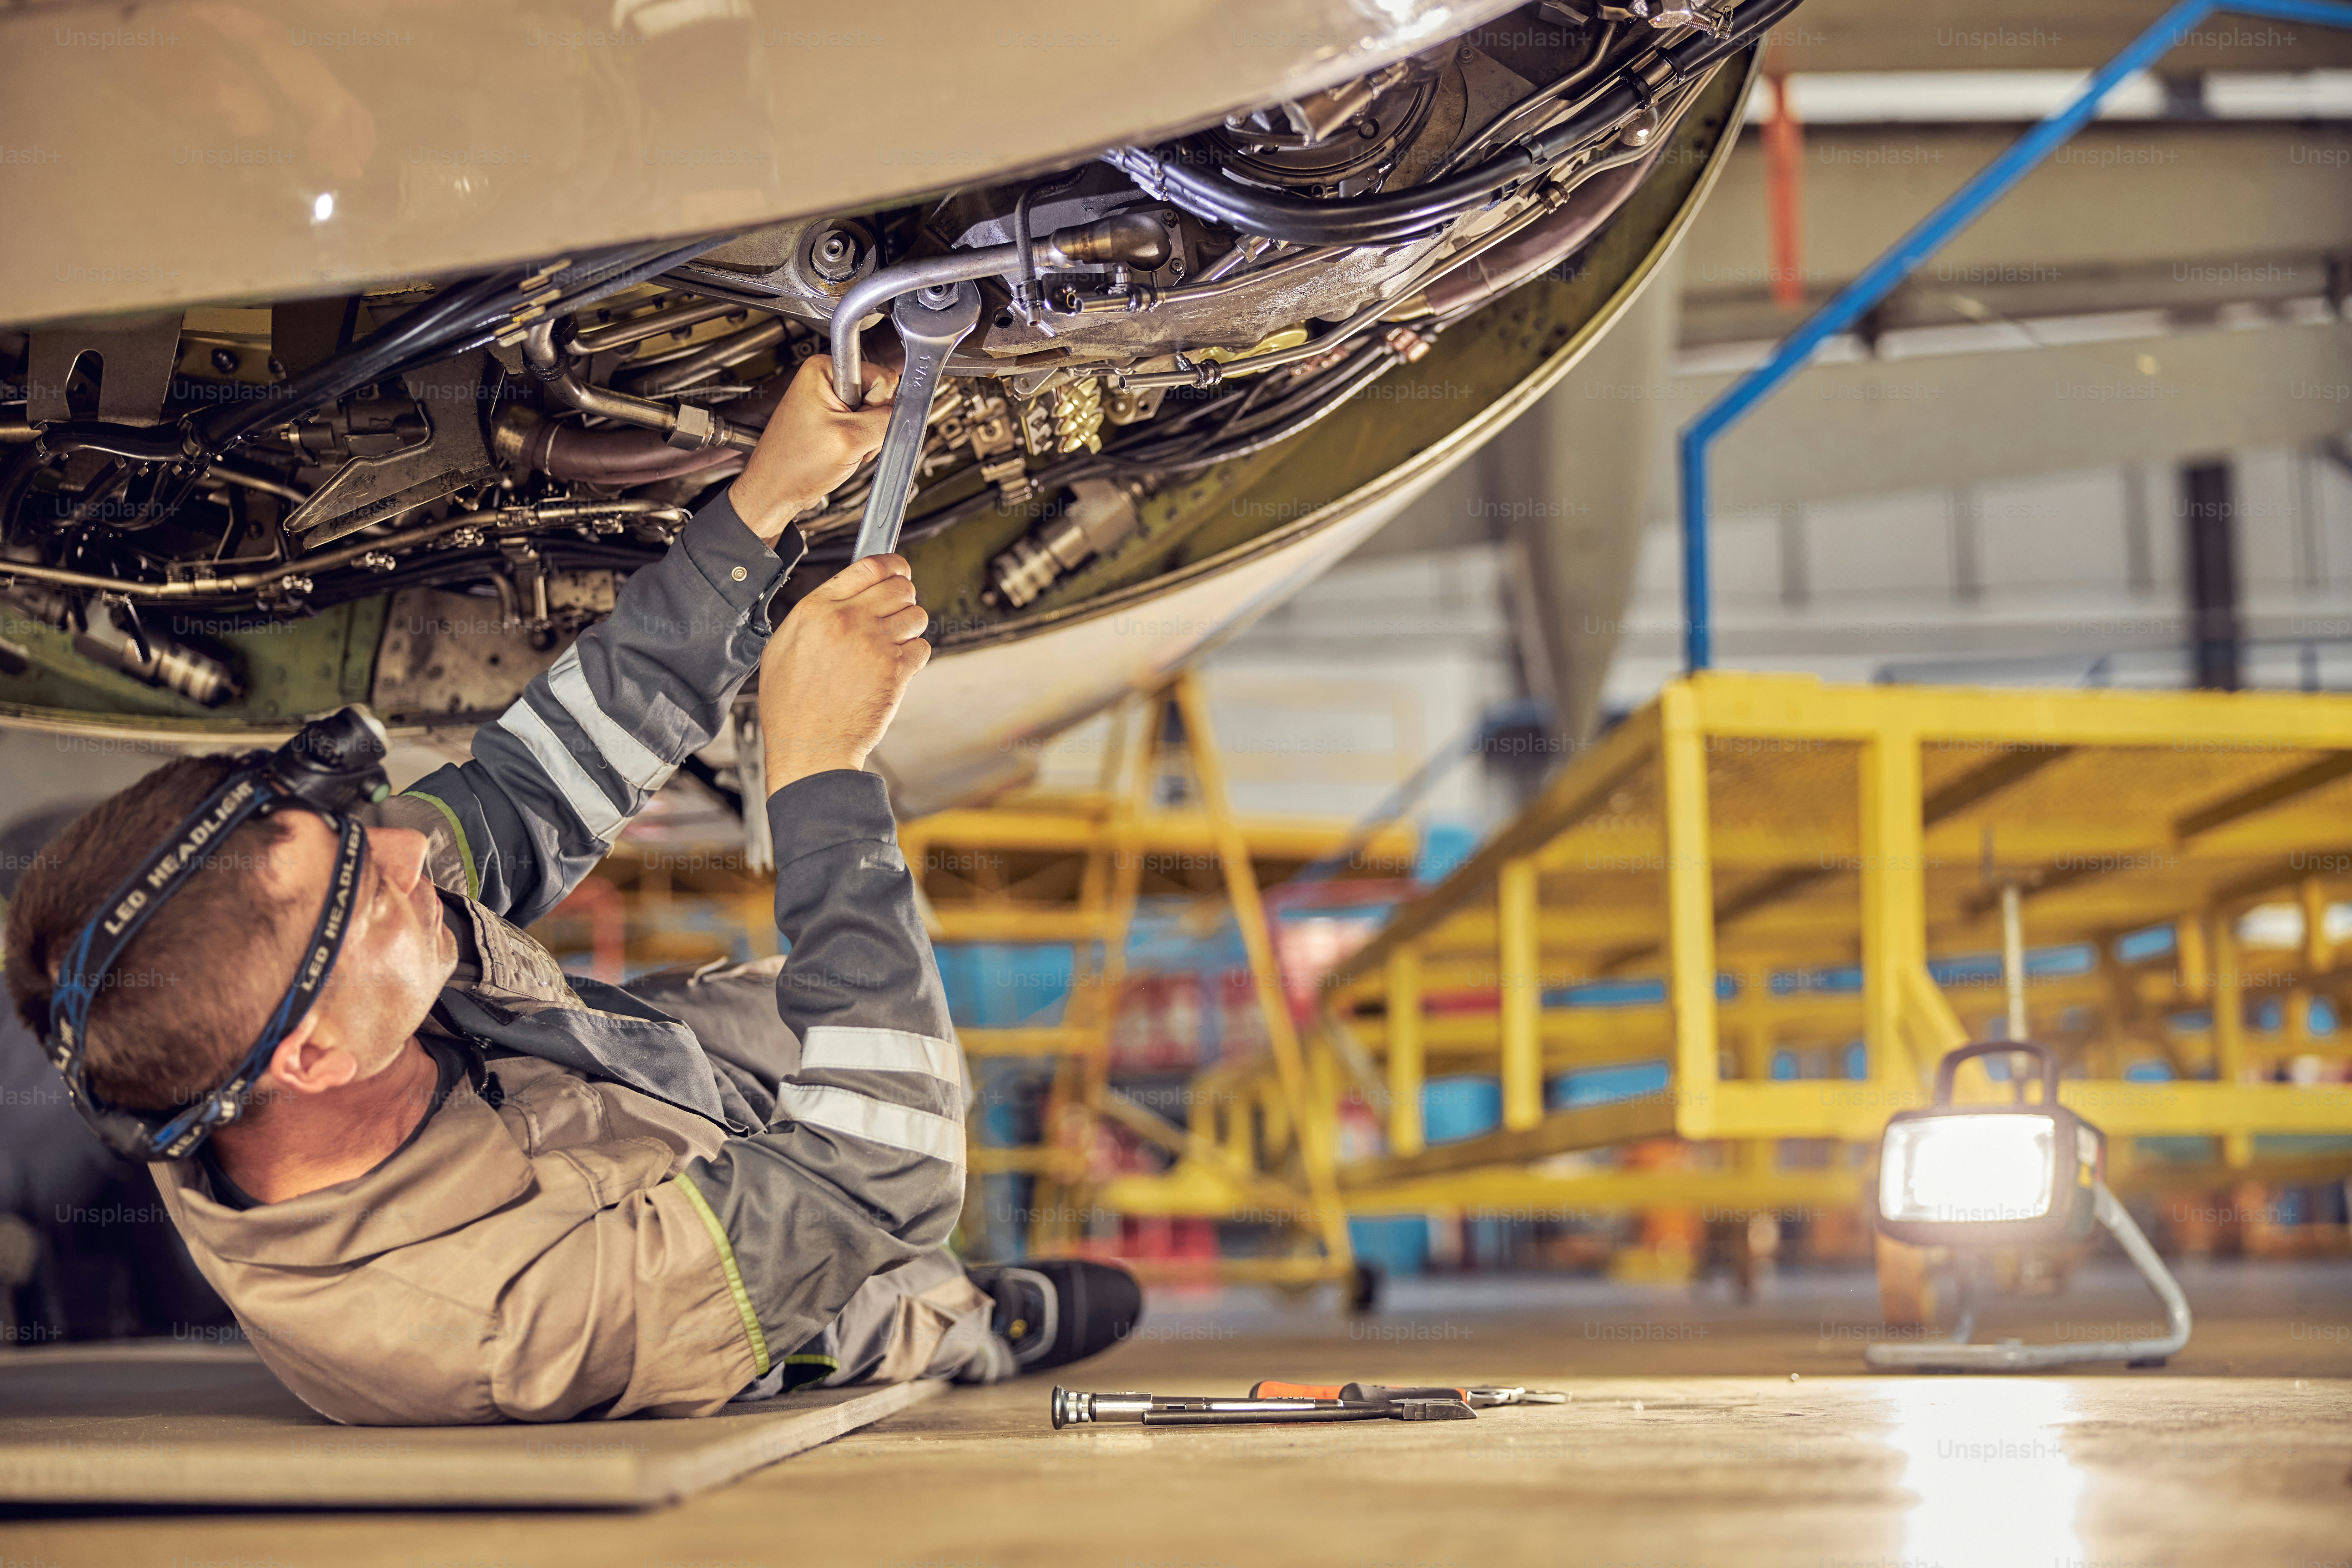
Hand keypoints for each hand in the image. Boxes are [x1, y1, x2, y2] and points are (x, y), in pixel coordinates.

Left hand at [729, 354, 897, 545]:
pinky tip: (843, 452)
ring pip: (874, 414)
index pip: (882, 377)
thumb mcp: (850, 440)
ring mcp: (829, 401)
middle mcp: (826, 380)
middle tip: (851, 441)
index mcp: (824, 370)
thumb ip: (885, 420)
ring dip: (867, 437)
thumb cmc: (794, 465)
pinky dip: (860, 443)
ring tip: (843, 449)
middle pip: (879, 395)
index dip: (879, 405)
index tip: (861, 423)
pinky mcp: (832, 420)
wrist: (775, 492)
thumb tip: (909, 411)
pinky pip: (863, 427)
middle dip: (873, 424)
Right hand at [757, 553, 929, 791]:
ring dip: (909, 629)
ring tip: (890, 646)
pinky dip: (913, 658)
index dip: (890, 564)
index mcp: (816, 609)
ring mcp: (873, 644)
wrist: (809, 747)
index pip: (867, 566)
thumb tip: (841, 596)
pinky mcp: (895, 670)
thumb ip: (814, 615)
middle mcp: (847, 620)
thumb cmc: (792, 705)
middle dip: (903, 597)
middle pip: (899, 586)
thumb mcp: (783, 647)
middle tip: (894, 613)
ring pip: (916, 615)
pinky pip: (922, 647)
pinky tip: (892, 670)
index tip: (897, 568)